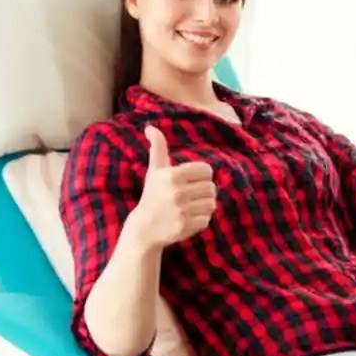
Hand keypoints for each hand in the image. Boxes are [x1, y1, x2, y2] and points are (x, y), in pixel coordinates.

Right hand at [126, 126, 217, 248]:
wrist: (144, 228)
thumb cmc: (152, 195)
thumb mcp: (154, 171)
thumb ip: (157, 148)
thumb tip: (150, 127)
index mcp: (172, 176)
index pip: (206, 170)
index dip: (201, 176)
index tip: (191, 181)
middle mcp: (177, 193)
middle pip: (211, 187)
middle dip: (203, 191)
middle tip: (190, 195)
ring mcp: (182, 211)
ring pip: (212, 203)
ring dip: (204, 205)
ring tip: (190, 206)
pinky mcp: (186, 227)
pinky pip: (207, 219)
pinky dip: (201, 219)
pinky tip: (188, 218)